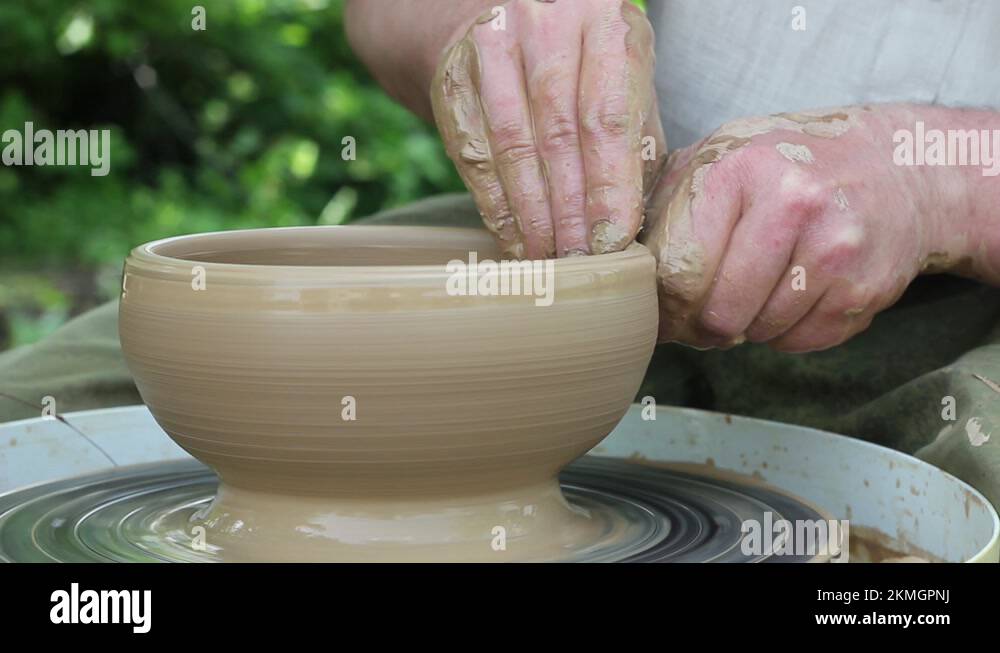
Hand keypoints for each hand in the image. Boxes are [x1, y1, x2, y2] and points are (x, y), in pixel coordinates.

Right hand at [430, 0, 665, 258]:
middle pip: (557, 134)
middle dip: (568, 209)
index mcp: (604, 23)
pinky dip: (496, 206)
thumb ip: (636, 141)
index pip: (606, 116)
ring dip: (531, 214)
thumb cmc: (584, 66)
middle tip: (578, 259)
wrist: (509, 24)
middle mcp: (546, 25)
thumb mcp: (626, 82)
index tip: (611, 239)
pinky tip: (515, 239)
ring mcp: (493, 48)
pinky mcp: (455, 79)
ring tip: (548, 258)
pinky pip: (475, 155)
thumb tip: (631, 224)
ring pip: (511, 147)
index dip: (608, 186)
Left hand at [641, 107, 945, 352]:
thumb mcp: (720, 160)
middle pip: (719, 313)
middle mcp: (794, 204)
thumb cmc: (787, 167)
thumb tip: (616, 273)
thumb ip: (665, 209)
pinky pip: (799, 343)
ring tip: (757, 287)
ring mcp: (836, 248)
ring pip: (759, 333)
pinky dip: (786, 332)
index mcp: (741, 170)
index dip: (665, 303)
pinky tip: (793, 292)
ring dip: (747, 326)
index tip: (664, 308)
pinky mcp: (865, 289)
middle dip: (703, 324)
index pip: (680, 271)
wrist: (894, 168)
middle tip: (705, 312)